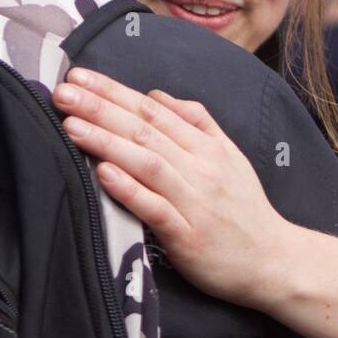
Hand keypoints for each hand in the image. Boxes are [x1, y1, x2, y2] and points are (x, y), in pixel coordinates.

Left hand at [52, 67, 292, 307]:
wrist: (274, 260)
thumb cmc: (244, 208)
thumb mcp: (228, 154)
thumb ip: (195, 121)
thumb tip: (155, 96)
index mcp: (206, 146)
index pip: (151, 109)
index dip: (113, 91)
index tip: (79, 76)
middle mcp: (199, 167)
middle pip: (143, 130)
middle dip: (99, 107)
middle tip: (62, 91)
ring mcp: (194, 201)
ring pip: (146, 162)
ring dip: (106, 141)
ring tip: (70, 124)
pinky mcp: (188, 237)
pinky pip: (155, 208)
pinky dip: (129, 189)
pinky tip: (102, 173)